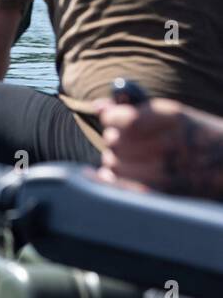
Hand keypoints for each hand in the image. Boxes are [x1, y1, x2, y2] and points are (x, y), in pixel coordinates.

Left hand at [96, 97, 210, 196]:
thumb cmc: (200, 137)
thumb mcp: (175, 115)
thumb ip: (134, 108)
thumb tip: (97, 106)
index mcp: (172, 118)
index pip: (121, 119)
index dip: (112, 119)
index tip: (115, 120)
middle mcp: (167, 143)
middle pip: (113, 141)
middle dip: (115, 139)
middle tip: (129, 142)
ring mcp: (163, 169)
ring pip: (112, 162)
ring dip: (115, 159)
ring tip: (132, 158)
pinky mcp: (160, 191)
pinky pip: (117, 182)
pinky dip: (112, 177)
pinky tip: (123, 172)